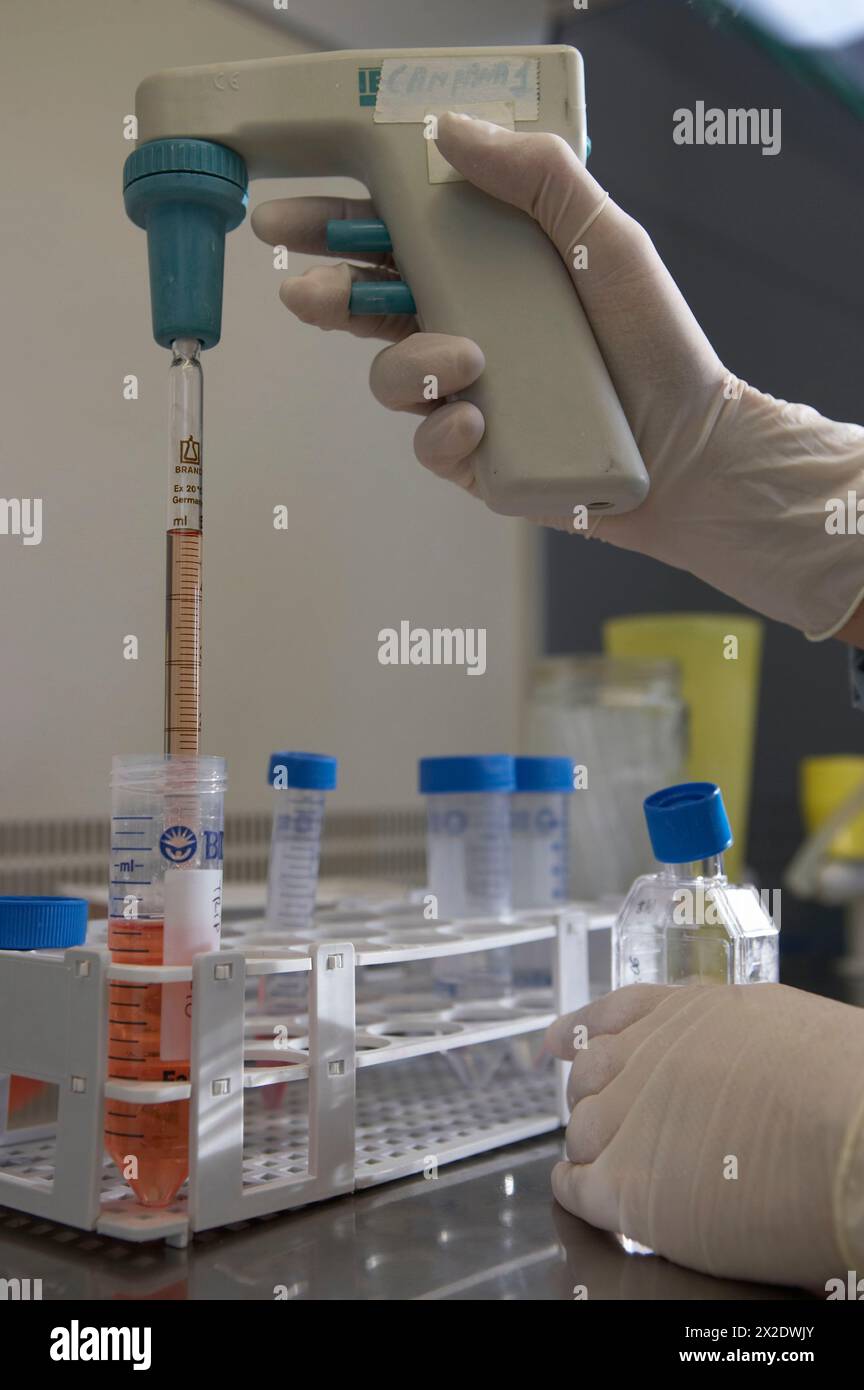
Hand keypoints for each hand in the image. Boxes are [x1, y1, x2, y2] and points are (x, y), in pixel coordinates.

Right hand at [253, 113, 863, 639]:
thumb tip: (451, 130)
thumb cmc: (654, 342)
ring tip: (466, 361)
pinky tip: (479, 422)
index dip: (339, 225)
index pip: (397, 240)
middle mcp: (469, 331)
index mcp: (488, 274)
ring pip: (392, 379)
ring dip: (410, 367)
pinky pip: (431, 445)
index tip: (288, 213)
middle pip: (371, 309)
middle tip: (304, 290)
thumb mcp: (606, 239)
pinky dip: (445, 432)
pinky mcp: (478, 461)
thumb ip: (538, 176)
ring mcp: (468, 399)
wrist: (692, 449)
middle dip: (328, 295)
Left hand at [545, 982, 863, 1290]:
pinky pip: (577, 1188)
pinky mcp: (626, 1185)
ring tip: (610, 1166)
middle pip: (591, 1073)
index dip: (584, 1029)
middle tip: (609, 1121)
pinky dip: (574, 1190)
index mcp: (690, 1015)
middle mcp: (647, 1056)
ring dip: (592, 1147)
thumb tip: (738, 1055)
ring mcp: (628, 1118)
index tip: (559, 1040)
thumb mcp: (784, 1024)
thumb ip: (739, 1037)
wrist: (856, 1138)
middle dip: (595, 1096)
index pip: (617, 1013)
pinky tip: (583, 1194)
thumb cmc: (845, 1085)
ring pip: (581, 1130)